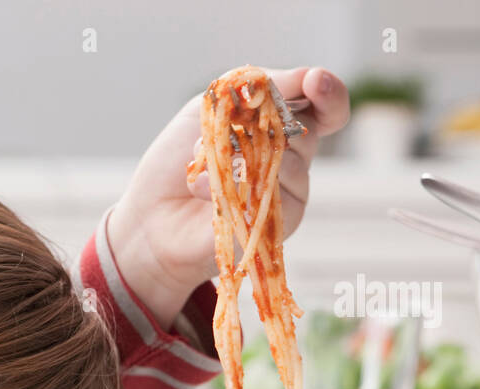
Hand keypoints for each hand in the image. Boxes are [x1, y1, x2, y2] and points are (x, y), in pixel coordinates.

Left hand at [108, 66, 349, 326]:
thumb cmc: (176, 162)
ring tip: (205, 169)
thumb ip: (255, 88)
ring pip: (293, 159)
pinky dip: (237, 185)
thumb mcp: (211, 109)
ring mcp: (289, 190)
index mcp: (279, 125)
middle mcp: (291, 156)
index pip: (324, 106)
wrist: (151, 218)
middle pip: (307, 127)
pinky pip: (277, 192)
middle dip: (261, 123)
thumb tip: (305, 77)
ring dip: (240, 156)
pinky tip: (208, 193)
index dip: (328, 93)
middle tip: (221, 134)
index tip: (315, 81)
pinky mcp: (281, 221)